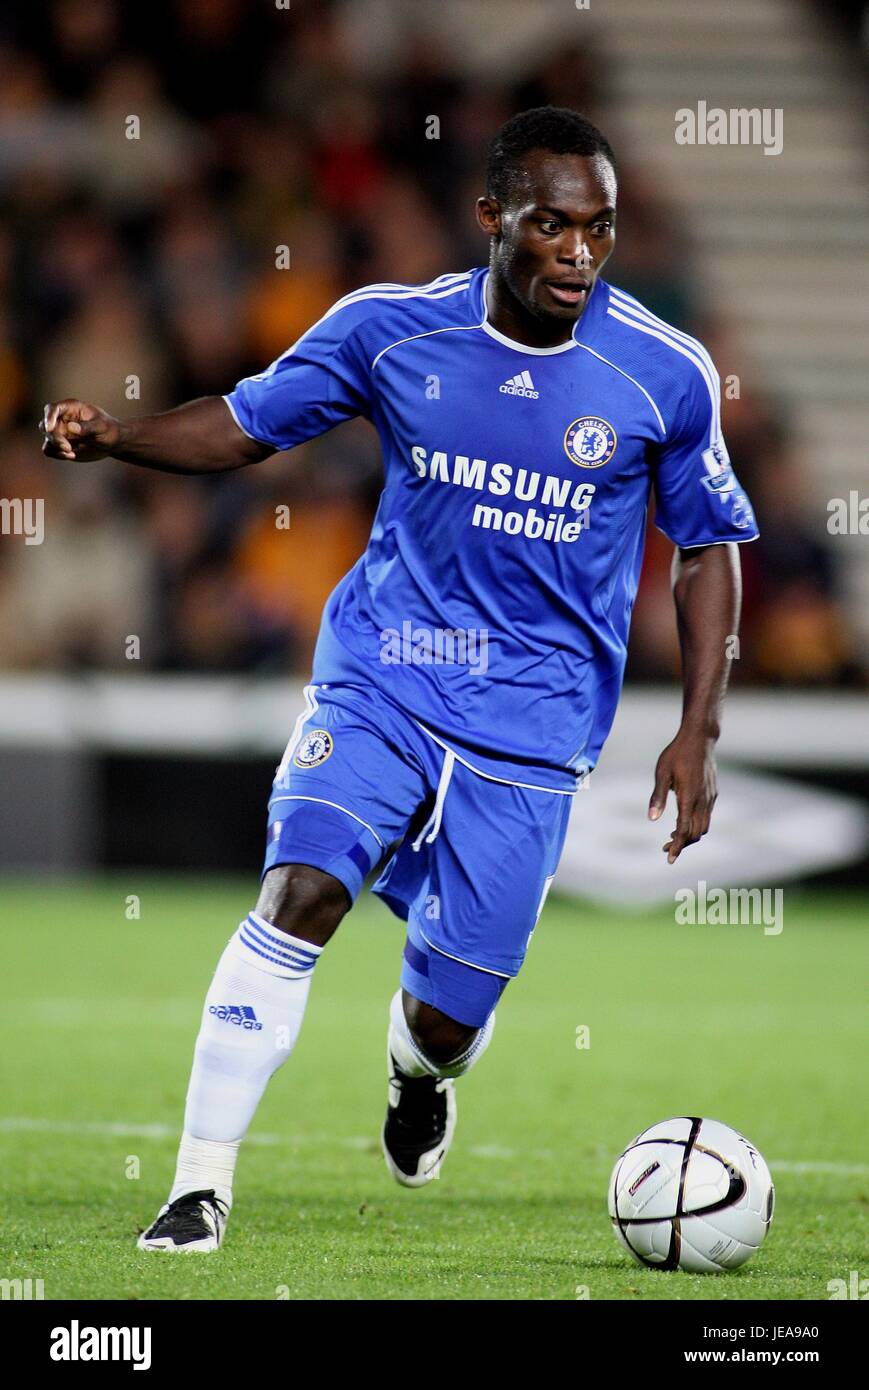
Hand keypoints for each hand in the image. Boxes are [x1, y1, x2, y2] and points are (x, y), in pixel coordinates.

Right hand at [41, 400, 122, 461]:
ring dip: (55, 447)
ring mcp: (60, 432)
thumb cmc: (109, 429)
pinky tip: (71, 456)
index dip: (48, 417)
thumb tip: (70, 427)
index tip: (50, 428)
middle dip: (54, 437)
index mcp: (71, 408)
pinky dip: (56, 454)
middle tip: (68, 447)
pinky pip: (50, 449)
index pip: (52, 408)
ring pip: (47, 438)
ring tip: (71, 453)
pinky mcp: (61, 445)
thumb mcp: (101, 427)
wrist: (112, 442)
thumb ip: (87, 427)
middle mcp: (62, 419)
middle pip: (46, 426)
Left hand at [648, 728, 717, 863]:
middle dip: (682, 844)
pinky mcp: (712, 792)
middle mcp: (702, 800)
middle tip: (665, 848)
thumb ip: (657, 797)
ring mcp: (710, 797)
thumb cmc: (676, 754)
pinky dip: (696, 825)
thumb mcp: (662, 773)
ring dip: (690, 835)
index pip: (684, 830)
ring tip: (673, 836)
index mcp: (689, 798)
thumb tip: (652, 819)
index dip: (677, 847)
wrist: (700, 738)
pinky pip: (707, 816)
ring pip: (704, 826)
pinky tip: (683, 820)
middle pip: (696, 833)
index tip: (668, 859)